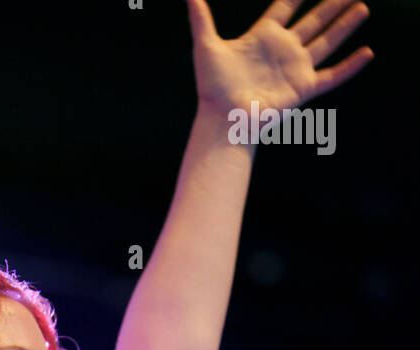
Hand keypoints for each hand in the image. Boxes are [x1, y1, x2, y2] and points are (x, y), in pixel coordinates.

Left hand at [186, 0, 372, 116]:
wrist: (223, 119)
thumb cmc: (212, 87)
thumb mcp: (205, 46)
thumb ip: (200, 18)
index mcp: (264, 36)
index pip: (286, 6)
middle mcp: (283, 50)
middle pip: (314, 20)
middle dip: (332, 5)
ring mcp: (295, 69)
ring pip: (327, 41)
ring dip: (345, 25)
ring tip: (362, 7)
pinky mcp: (303, 89)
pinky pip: (333, 75)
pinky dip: (351, 66)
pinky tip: (367, 52)